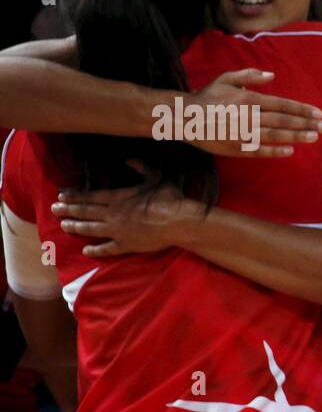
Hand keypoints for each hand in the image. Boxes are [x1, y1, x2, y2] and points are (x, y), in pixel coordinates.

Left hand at [51, 167, 203, 256]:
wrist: (178, 222)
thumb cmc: (169, 199)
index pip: (91, 196)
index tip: (61, 196)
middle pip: (86, 211)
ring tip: (64, 225)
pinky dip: (96, 250)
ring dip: (76, 227)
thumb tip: (130, 160)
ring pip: (91, 229)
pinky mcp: (126, 245)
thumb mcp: (156, 178)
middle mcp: (113, 214)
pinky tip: (86, 251)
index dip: (75, 196)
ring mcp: (118, 231)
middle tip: (54, 209)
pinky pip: (107, 249)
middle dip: (68, 210)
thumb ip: (141, 168)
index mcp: (119, 197)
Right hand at [170, 69, 321, 156]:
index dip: (301, 109)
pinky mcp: (235, 148)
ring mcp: (242, 133)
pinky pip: (259, 150)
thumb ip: (249, 75)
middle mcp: (247, 116)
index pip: (281, 105)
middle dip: (306, 124)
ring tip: (314, 137)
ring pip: (275, 136)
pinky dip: (275, 151)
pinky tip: (290, 150)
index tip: (318, 113)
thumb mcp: (226, 79)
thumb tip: (272, 75)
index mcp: (247, 99)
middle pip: (283, 121)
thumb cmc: (207, 97)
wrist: (183, 117)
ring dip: (296, 137)